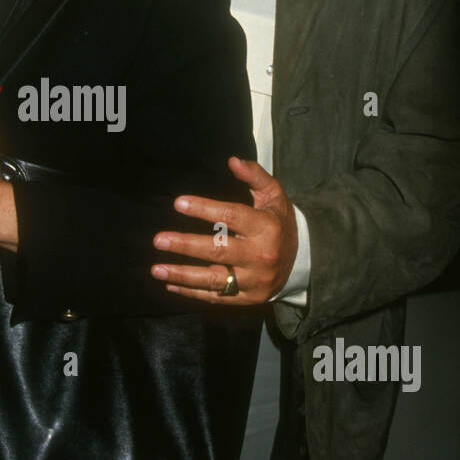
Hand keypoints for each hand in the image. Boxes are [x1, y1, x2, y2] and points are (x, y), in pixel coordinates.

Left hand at [150, 157, 298, 305]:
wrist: (303, 262)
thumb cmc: (279, 223)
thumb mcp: (274, 196)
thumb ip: (255, 176)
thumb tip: (232, 160)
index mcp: (266, 228)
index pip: (231, 216)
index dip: (204, 209)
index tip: (178, 203)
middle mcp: (260, 256)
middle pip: (218, 251)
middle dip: (186, 245)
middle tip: (159, 240)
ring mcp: (254, 280)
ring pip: (214, 280)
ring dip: (182, 275)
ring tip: (156, 270)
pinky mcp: (248, 298)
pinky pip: (216, 297)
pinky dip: (192, 292)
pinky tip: (171, 284)